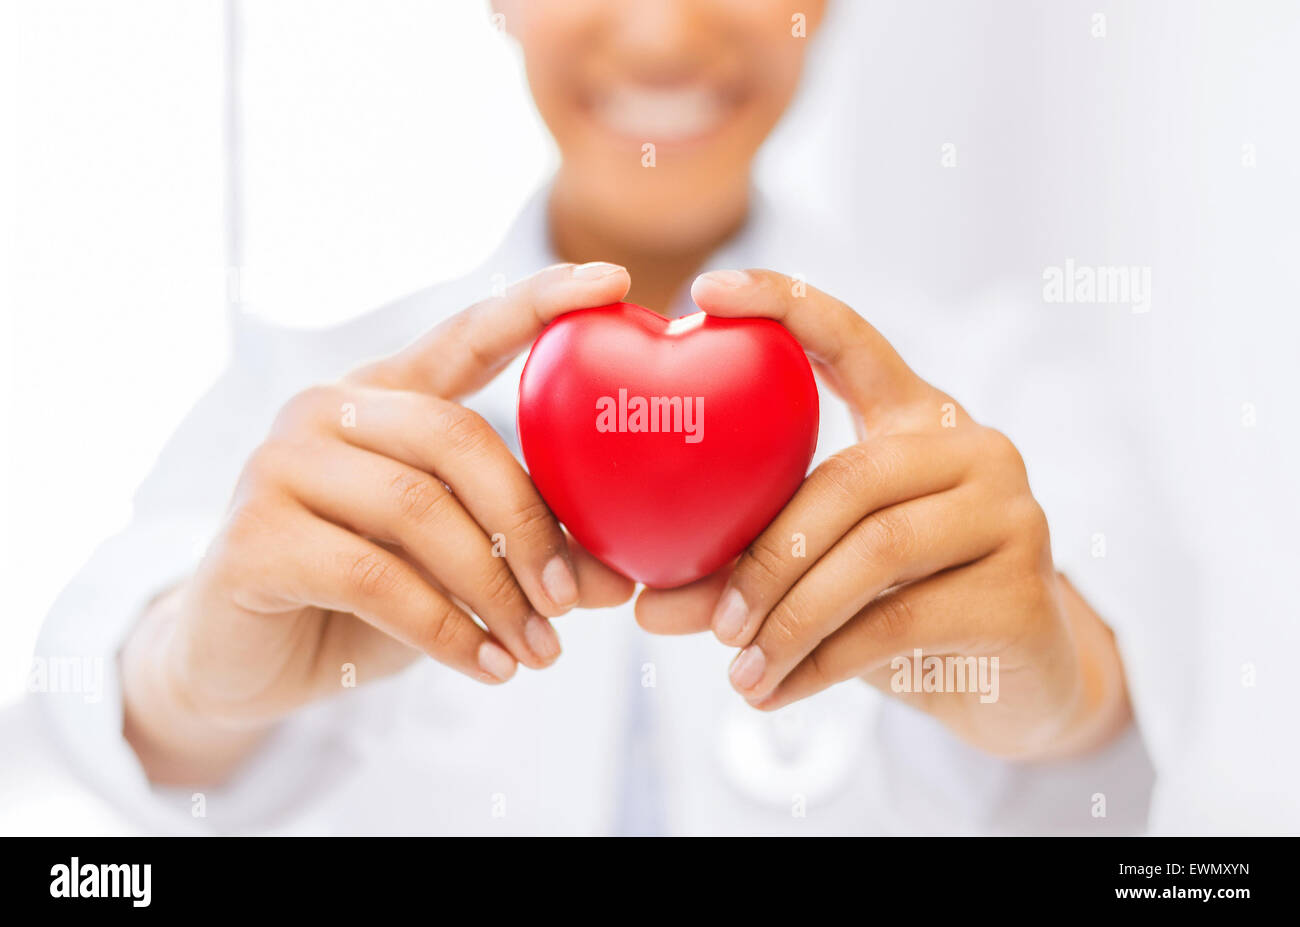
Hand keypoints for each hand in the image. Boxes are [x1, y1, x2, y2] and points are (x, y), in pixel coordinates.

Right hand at [122, 263, 636, 783]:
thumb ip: (530, 557)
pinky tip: (488, 668)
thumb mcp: (458, 568)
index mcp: (385, 395)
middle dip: (530, 525)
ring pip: (420, 509)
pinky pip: (377, 578)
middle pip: (457, 437)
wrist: (245, 662)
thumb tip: (618, 581)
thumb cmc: (363, 598)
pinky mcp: (253, 535)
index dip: (537, 304)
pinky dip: (447, 631)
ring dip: (495, 591)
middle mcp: (328, 409)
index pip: (467, 335)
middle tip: (572, 599)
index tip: (613, 280)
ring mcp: (280, 464)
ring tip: (539, 651)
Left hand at [635, 269, 1130, 759]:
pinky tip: (776, 692)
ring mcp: (1012, 513)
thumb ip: (742, 576)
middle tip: (713, 621)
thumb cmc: (903, 610)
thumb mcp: (822, 579)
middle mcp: (974, 448)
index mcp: (918, 419)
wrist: (1017, 686)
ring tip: (738, 672)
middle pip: (849, 477)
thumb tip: (643, 608)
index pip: (851, 338)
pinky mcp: (1022, 592)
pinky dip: (822, 664)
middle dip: (766, 556)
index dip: (783, 303)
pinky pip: (897, 622)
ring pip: (874, 553)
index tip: (704, 288)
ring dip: (789, 619)